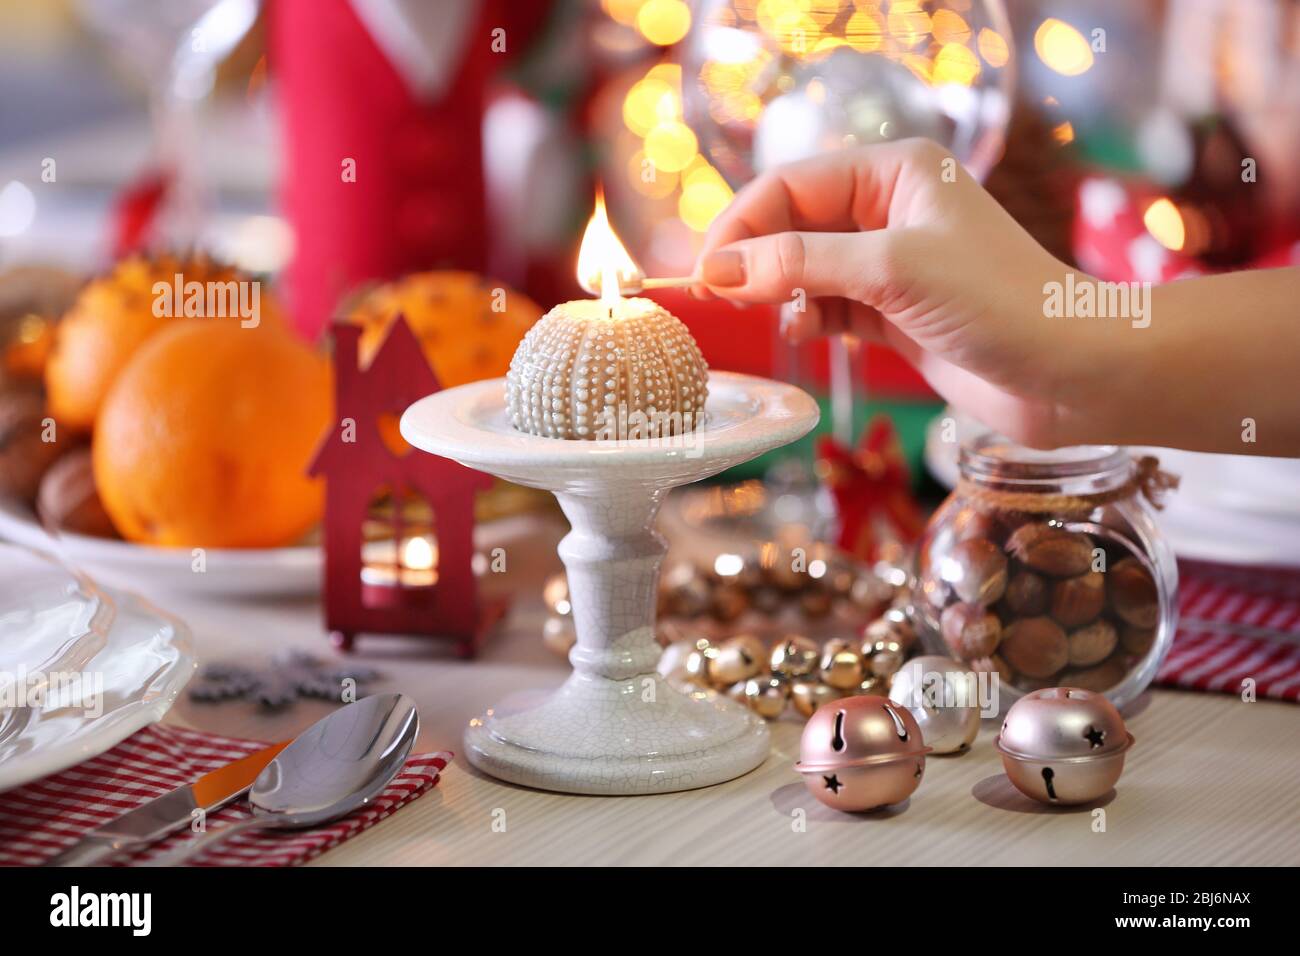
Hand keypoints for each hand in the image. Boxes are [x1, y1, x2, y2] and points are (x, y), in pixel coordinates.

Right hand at [694, 139, 1104, 448]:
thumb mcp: (892, 270)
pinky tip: (804, 333)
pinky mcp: (893, 312)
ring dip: (781, 291)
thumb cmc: (999, 302)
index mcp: (895, 171)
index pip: (792, 184)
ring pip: (806, 267)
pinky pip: (828, 305)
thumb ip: (801, 264)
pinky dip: (808, 317)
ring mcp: (890, 263)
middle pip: (793, 223)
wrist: (1071, 373)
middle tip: (718, 296)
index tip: (704, 269)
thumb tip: (719, 268)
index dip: (742, 223)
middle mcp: (889, 209)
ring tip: (771, 316)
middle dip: (756, 257)